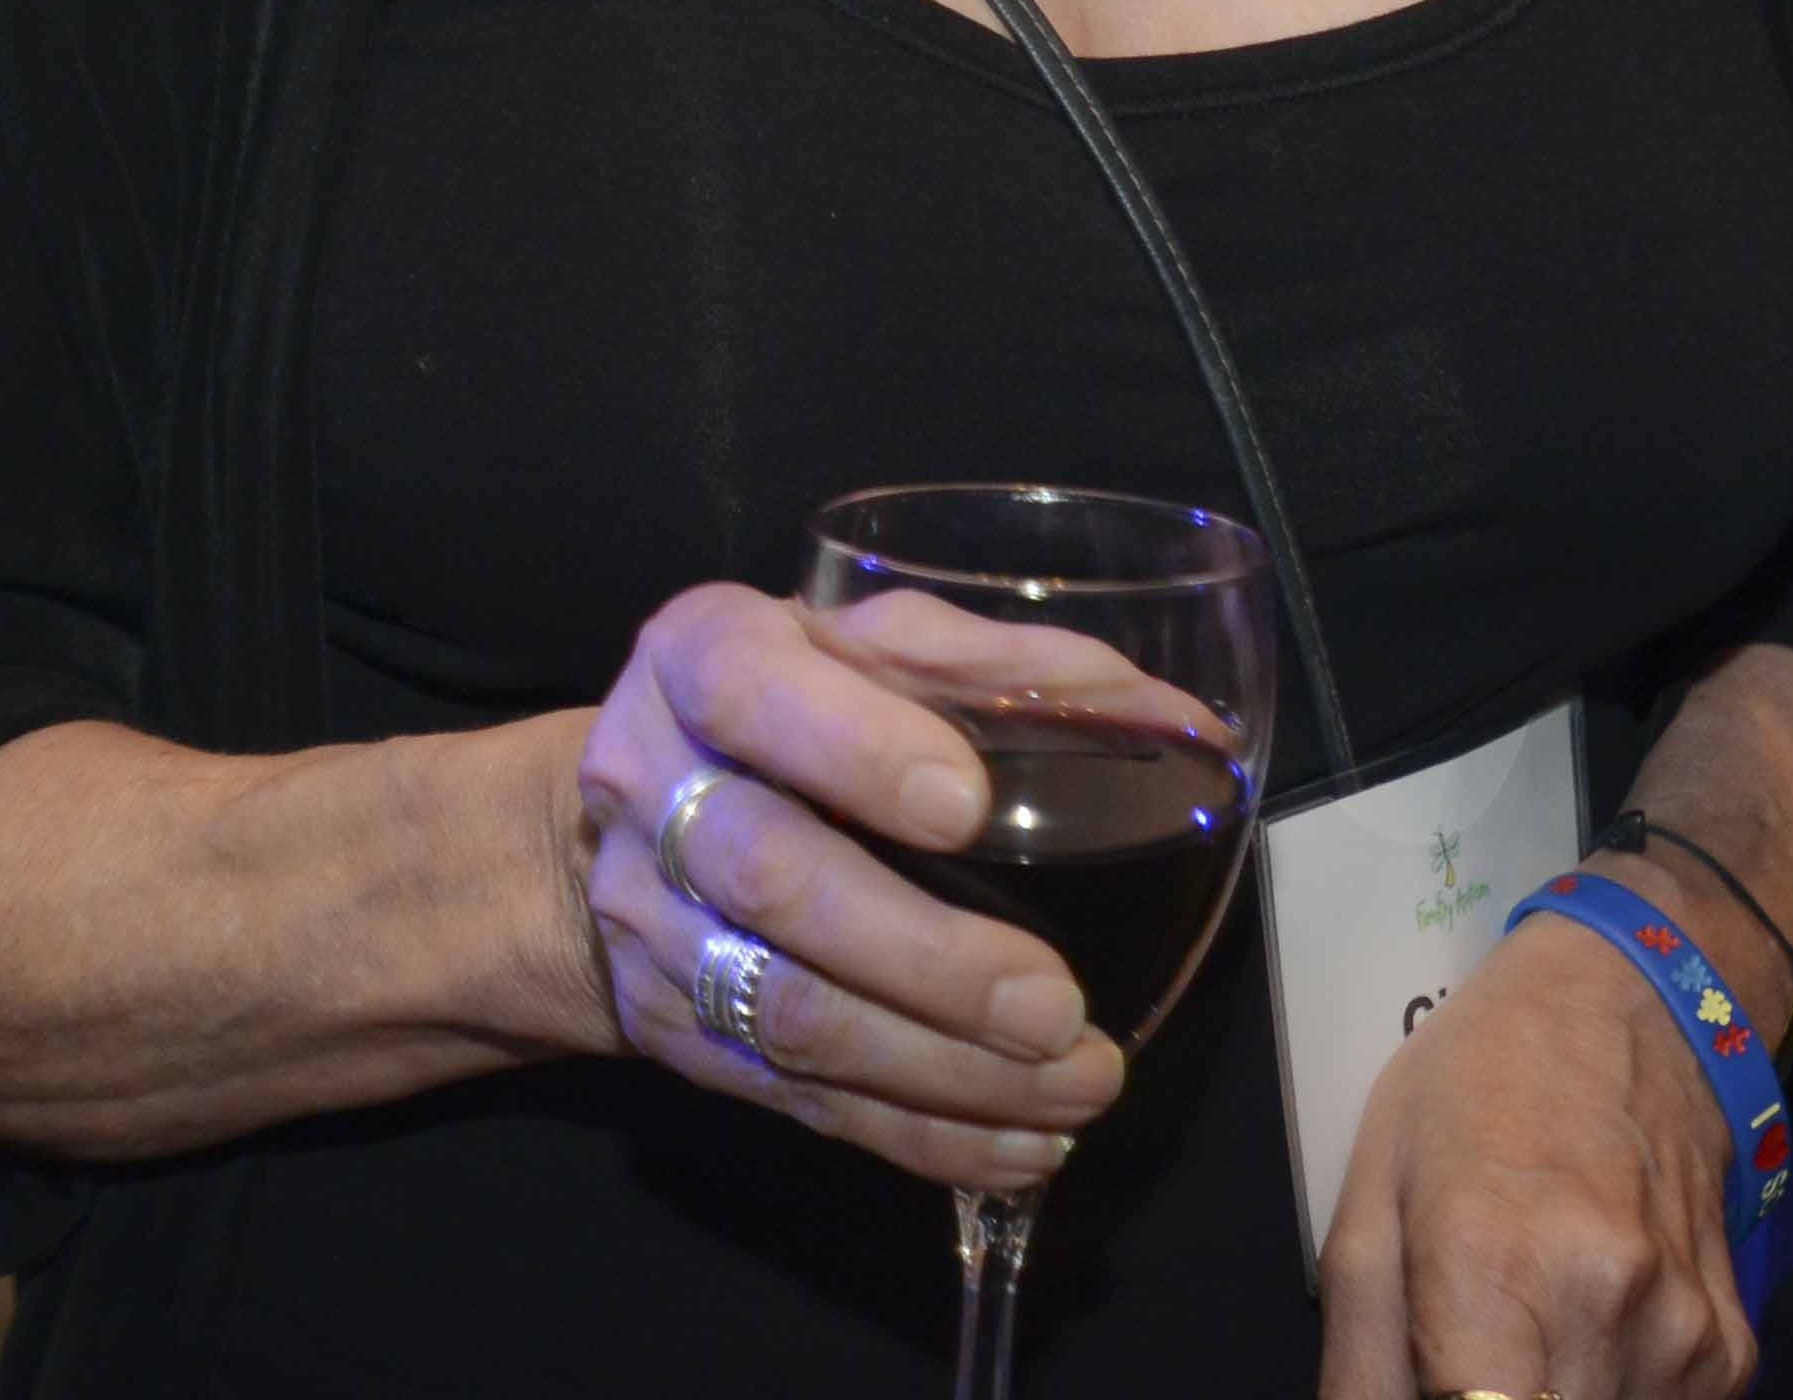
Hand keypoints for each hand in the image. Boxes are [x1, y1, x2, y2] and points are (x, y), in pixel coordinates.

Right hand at [562, 579, 1128, 1194]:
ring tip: (1074, 1084)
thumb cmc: (792, 704)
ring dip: (942, 1067)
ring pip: (788, 1011)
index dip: (857, 751)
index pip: (756, 694)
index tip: (969, 804)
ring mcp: (651, 922)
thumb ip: (1001, 668)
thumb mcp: (872, 647)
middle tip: (1053, 1006)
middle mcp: (652, 787)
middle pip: (771, 877)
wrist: (623, 812)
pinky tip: (1020, 1144)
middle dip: (923, 954)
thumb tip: (1170, 720)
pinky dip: (918, 1133)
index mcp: (701, 657)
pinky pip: (797, 1097)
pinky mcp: (673, 1030)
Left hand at [1315, 888, 1750, 1399]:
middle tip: (1472, 1353)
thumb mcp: (1371, 1200)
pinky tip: (1592, 1320)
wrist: (1633, 1004)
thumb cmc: (1475, 1088)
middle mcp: (1605, 1318)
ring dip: (1556, 1398)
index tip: (1439, 1378)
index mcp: (1493, 1276)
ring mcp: (1683, 1340)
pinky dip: (1614, 1390)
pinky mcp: (1732, 1355)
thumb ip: (1360, 1361)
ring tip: (1531, 1326)